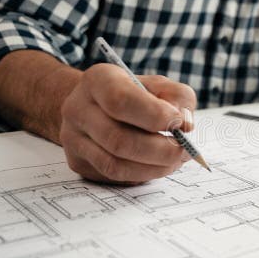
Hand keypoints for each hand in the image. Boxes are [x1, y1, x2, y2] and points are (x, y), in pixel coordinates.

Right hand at [59, 64, 196, 183]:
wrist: (95, 106)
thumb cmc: (134, 94)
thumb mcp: (159, 85)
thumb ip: (178, 97)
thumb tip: (185, 125)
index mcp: (99, 80)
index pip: (121, 101)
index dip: (155, 116)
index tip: (179, 123)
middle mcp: (78, 108)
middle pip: (118, 139)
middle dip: (160, 150)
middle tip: (184, 151)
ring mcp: (73, 138)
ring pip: (115, 164)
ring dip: (153, 168)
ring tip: (175, 160)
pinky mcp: (78, 161)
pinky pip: (113, 177)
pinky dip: (142, 175)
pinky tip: (156, 166)